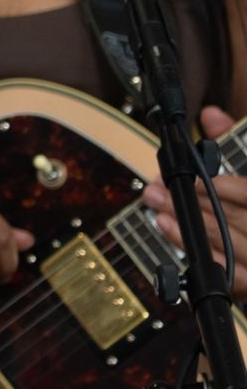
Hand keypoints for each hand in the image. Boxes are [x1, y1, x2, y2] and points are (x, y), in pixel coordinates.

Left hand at [144, 106, 246, 297]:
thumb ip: (233, 137)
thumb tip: (210, 113)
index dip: (224, 188)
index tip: (188, 179)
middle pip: (234, 220)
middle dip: (189, 202)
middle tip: (154, 190)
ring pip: (229, 246)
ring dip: (187, 226)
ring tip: (156, 206)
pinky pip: (229, 275)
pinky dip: (197, 251)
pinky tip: (170, 230)